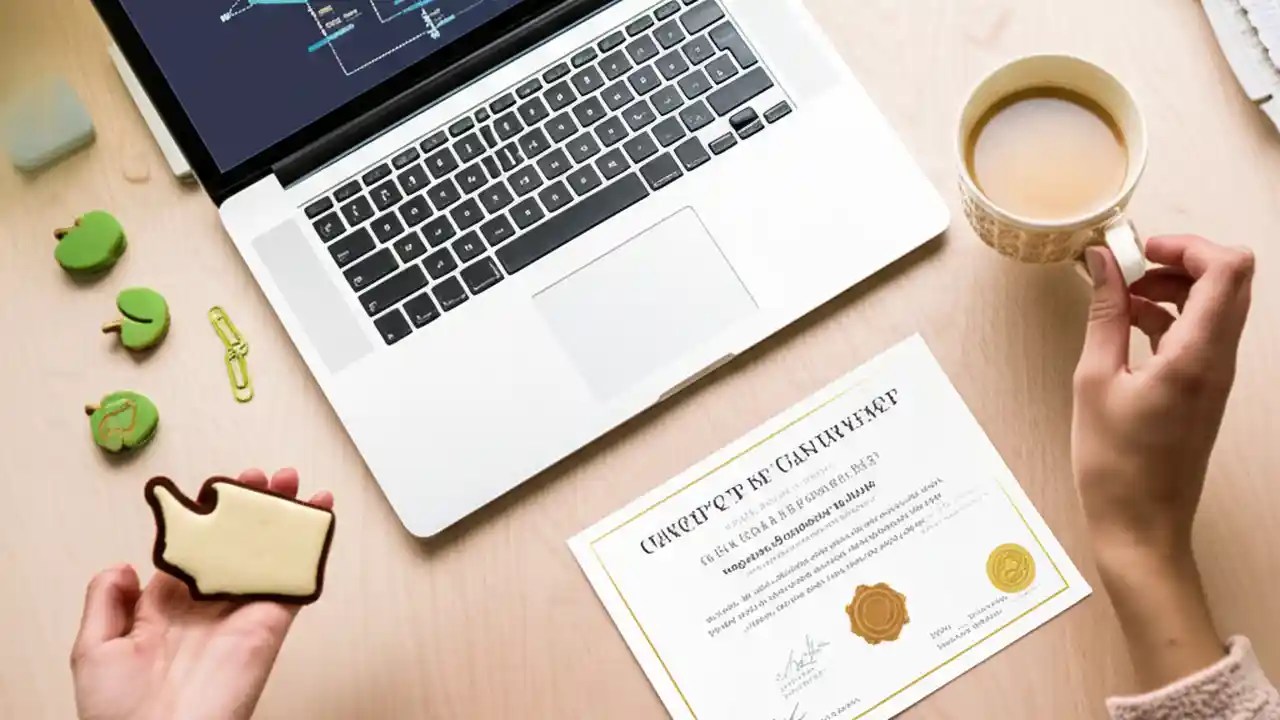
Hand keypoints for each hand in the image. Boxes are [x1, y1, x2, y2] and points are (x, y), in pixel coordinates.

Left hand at [72, 469, 333, 719]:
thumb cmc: (121, 714)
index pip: (196, 548)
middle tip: (270, 478)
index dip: (212, 514)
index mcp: (166, 607)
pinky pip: (293, 585)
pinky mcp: (269, 626)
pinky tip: (316, 525)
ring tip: (296, 487)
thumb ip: (105, 602)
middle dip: (256, 508)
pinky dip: (309, 554)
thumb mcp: (94, 649)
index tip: (223, 486)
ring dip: (286, 522)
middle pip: (239, 545)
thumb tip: (124, 565)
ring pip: (270, 557)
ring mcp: (242, 614)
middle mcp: (208, 607)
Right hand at [1074, 236, 1253, 688]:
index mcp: (1197, 355)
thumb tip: (1101, 263)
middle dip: (1178, 259)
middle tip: (1127, 267)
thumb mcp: (1095, 380)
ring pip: (1215, 304)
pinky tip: (1126, 327)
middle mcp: (1219, 360)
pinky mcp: (1205, 388)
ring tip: (1118, 298)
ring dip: (1171, 287)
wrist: (1142, 526)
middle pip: (1228, 280)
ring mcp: (1217, 375)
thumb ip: (1104, 315)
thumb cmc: (1114, 464)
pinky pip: (1200, 332)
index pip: (1226, 269)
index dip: (1185, 245)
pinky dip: (1169, 316)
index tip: (1136, 250)